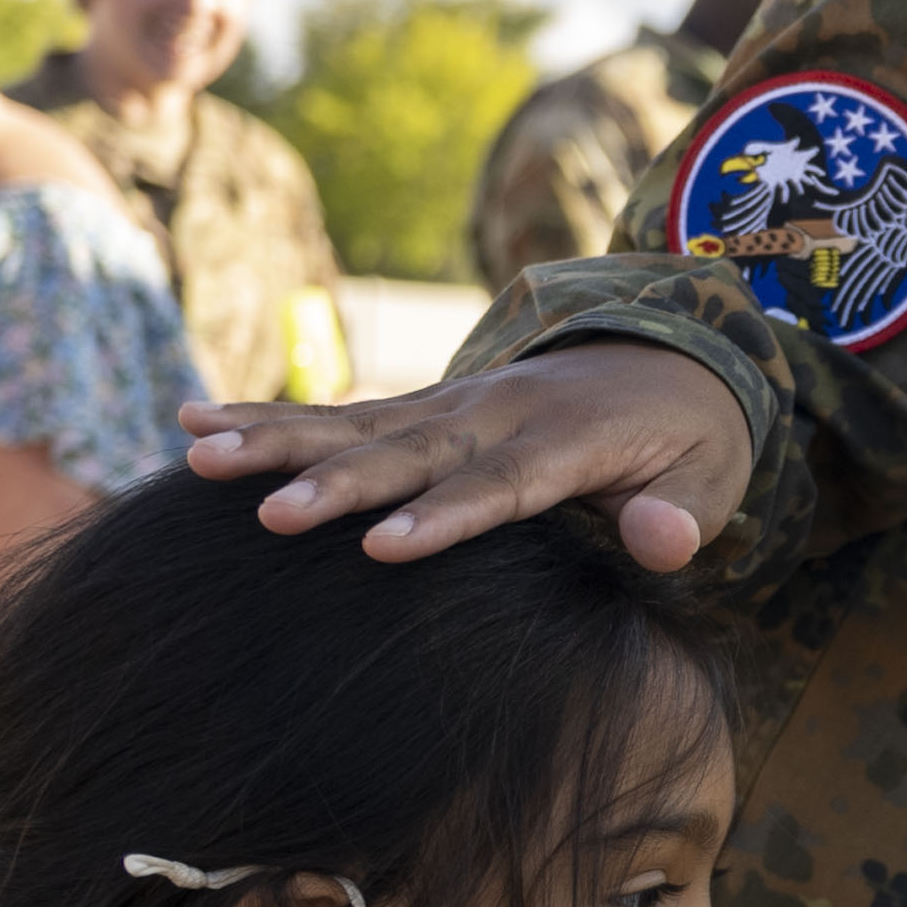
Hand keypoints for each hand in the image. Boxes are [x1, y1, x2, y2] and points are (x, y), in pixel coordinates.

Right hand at [182, 341, 756, 569]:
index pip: (501, 486)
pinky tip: (192, 424)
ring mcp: (451, 403)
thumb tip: (664, 543)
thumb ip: (684, 514)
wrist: (669, 360)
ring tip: (197, 455)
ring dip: (275, 439)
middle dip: (336, 483)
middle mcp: (496, 413)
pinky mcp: (420, 406)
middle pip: (410, 454)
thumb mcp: (714, 476)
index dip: (444, 517)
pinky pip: (340, 415)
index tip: (383, 547)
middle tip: (268, 513)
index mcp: (568, 440)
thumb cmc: (689, 441)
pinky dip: (266, 416)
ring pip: (356, 425)